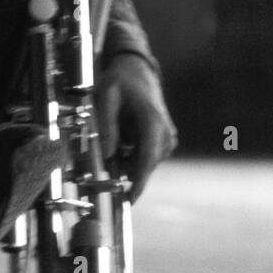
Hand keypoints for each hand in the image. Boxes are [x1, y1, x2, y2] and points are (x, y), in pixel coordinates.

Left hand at [94, 54, 177, 201]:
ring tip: (116, 132)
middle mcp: (165, 132)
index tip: (130, 199)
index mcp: (152, 121)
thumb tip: (106, 156)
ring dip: (126, 159)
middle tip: (105, 161)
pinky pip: (143, 157)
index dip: (138, 181)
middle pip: (144, 165)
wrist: (137, 72)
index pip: (147, 158)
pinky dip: (130, 154)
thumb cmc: (120, 81)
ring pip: (143, 163)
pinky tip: (124, 135)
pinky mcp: (164, 142)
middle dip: (125, 169)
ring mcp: (167, 138)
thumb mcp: (106, 97)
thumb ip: (107, 126)